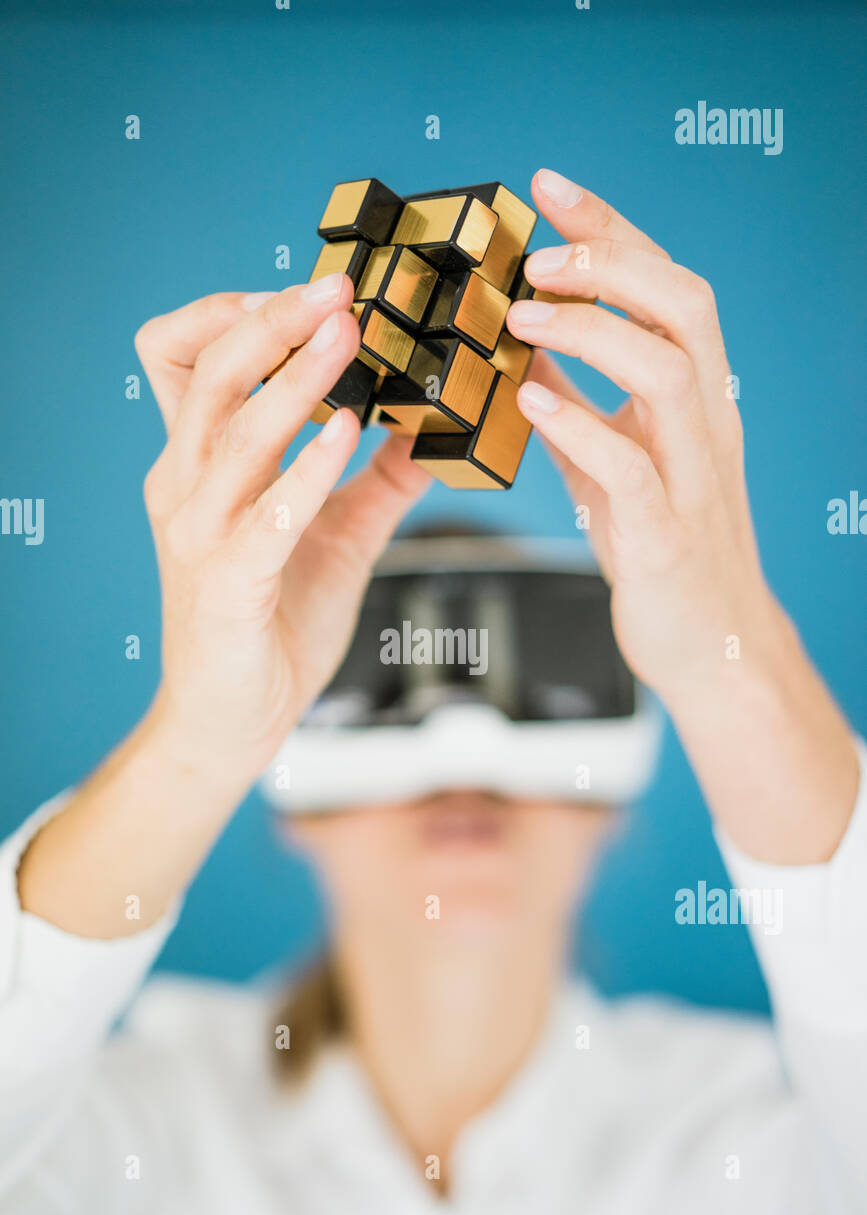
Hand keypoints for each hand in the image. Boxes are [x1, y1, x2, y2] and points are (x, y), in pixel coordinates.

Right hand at [136, 275, 428, 779]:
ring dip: (296, 379)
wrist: (234, 722)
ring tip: (351, 335)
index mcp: (198, 464)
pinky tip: (349, 434)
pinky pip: (265, 515)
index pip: (178, 356)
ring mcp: (200, 535)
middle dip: (272, 320)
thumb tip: (442, 427)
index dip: (229, 311)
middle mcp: (185, 487)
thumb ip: (379, 478)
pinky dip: (307, 468)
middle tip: (338, 288)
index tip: (305, 296)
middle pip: (206, 372)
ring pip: (234, 432)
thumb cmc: (274, 623)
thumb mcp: (336, 535)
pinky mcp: (226, 586)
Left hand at [507, 169, 857, 861]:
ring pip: (669, 372)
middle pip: (684, 307)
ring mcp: (691, 480)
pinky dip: (581, 426)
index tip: (551, 190)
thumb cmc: (663, 555)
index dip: (613, 232)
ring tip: (523, 314)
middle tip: (537, 251)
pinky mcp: (666, 537)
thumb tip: (527, 354)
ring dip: (593, 330)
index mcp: (692, 404)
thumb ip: (582, 410)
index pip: (665, 290)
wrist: (711, 649)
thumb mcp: (617, 468)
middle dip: (611, 261)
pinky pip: (632, 468)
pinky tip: (530, 400)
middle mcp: (703, 428)